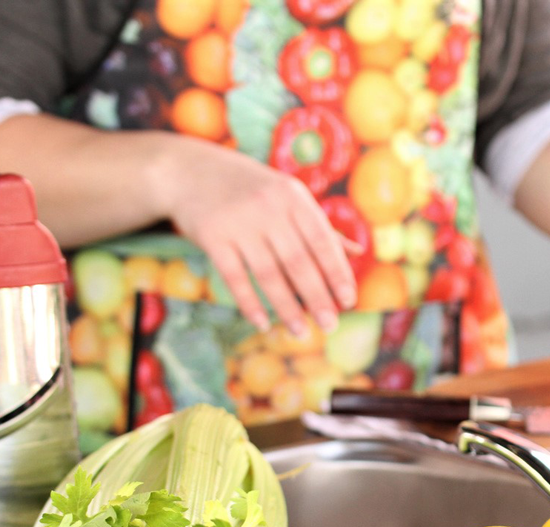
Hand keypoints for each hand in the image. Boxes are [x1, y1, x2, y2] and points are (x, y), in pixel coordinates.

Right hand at [155, 135, 356, 334]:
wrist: (191, 171)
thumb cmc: (251, 189)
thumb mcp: (288, 197)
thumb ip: (320, 225)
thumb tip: (359, 252)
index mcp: (293, 197)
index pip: (322, 241)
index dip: (337, 272)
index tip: (348, 301)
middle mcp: (268, 207)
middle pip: (298, 262)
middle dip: (317, 297)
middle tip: (330, 325)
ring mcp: (239, 222)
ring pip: (269, 274)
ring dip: (287, 308)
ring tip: (301, 332)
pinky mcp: (212, 236)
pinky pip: (235, 278)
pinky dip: (250, 304)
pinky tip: (264, 324)